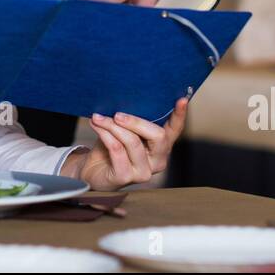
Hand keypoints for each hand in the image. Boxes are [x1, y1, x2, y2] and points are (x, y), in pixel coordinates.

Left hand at [61, 98, 187, 190]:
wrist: (92, 169)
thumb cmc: (111, 147)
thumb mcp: (124, 129)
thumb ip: (132, 119)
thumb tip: (126, 96)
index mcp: (161, 146)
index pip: (175, 130)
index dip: (180, 115)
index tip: (183, 99)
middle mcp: (158, 160)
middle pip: (158, 136)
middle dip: (136, 122)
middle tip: (117, 114)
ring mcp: (143, 171)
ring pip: (133, 142)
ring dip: (113, 126)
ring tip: (98, 118)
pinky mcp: (126, 177)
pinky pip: (117, 150)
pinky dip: (105, 135)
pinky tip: (96, 126)